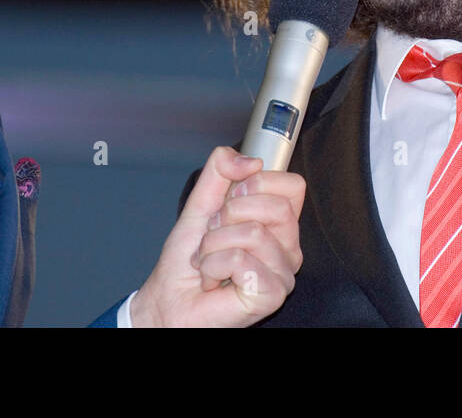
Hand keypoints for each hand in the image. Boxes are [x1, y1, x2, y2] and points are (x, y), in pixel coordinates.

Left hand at [130, 146, 304, 326]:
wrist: (168, 299)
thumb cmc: (187, 261)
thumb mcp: (201, 202)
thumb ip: (221, 169)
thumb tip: (250, 161)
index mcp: (279, 224)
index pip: (293, 186)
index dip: (257, 184)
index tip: (231, 200)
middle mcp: (288, 248)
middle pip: (277, 207)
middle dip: (229, 214)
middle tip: (213, 234)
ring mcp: (283, 273)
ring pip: (254, 233)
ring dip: (214, 244)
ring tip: (209, 260)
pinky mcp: (272, 295)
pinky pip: (241, 259)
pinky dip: (213, 265)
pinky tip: (213, 280)